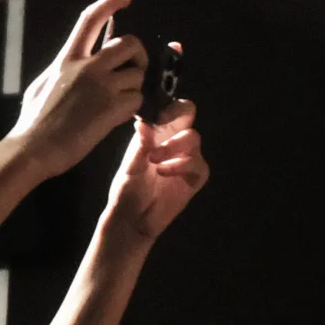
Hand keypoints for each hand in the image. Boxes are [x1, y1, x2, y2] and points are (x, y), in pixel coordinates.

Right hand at [9, 0, 146, 178]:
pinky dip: (133, 108)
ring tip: (120, 101)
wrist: (34, 148)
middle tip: (134, 68)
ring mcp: (102, 87)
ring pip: (137, 75)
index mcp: (68, 57)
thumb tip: (72, 62)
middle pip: (130, 43)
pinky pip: (137, 100)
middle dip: (138, 54)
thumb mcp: (43, 83)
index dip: (111, 2)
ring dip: (135, 88)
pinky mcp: (112, 109)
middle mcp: (88, 66)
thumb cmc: (33, 120)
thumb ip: (63, 68)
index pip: (91, 18)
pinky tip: (119, 116)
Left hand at [102, 94, 208, 244]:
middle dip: (175, 117)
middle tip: (161, 126)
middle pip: (188, 113)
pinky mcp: (195, 178)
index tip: (158, 112)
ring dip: (173, 146)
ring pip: (193, 137)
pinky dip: (180, 166)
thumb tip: (143, 123)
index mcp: (157, 133)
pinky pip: (198, 164)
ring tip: (154, 160)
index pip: (171, 108)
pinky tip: (163, 172)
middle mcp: (174, 141)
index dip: (168, 105)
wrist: (131, 219)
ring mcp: (187, 158)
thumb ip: (140, 146)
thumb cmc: (127, 189)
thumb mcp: (130, 166)